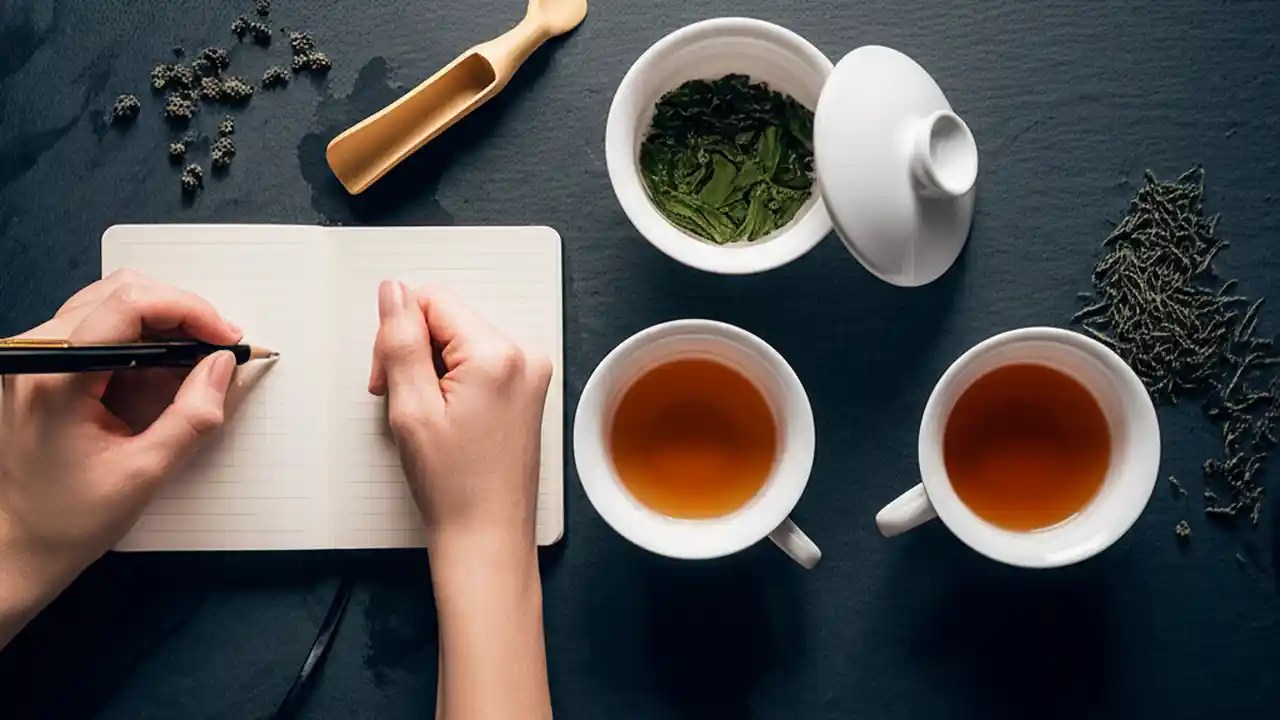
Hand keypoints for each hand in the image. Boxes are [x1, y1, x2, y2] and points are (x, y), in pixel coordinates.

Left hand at [0, 270, 239, 646]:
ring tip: (197, 358)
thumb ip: (191, 417)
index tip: (226, 337)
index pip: (127, 306)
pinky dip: (139, 335)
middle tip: (220, 348)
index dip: (189, 310)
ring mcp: (32, 358)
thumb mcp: (145, 474)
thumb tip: (223, 366)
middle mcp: (34, 357)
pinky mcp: (38, 365)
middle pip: (120, 293)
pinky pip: (96, 325)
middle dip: (181, 312)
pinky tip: (163, 368)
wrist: (16, 543)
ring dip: (162, 321)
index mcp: (55, 381)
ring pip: (110, 302)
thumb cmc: (68, 519)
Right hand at [368, 280, 553, 719]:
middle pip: (447, 318)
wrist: (487, 536)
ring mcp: (531, 373)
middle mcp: (525, 355)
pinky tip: (450, 419)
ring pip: (460, 341)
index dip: (397, 333)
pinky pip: (479, 363)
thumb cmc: (454, 487)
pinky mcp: (528, 389)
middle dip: (415, 352)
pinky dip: (455, 382)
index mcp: (498, 354)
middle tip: (406, 403)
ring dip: (433, 369)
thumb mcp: (410, 408)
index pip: (431, 300)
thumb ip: (400, 341)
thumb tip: (393, 292)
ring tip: (430, 417)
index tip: (389, 377)